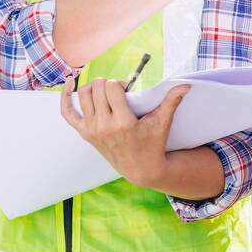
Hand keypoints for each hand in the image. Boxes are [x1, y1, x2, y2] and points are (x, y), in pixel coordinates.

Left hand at [59, 75, 189, 186]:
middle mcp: (104, 126)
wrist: (140, 169)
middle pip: (96, 88)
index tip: (127, 90)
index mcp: (123, 122)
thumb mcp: (162, 122)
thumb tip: (186, 85)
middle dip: (108, 84)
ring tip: (104, 90)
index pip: (111, 88)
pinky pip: (68, 112)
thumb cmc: (152, 144)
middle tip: (118, 92)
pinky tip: (70, 82)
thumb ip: (172, 101)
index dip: (119, 83)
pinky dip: (65, 96)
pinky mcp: (85, 133)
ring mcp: (91, 130)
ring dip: (93, 87)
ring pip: (84, 95)